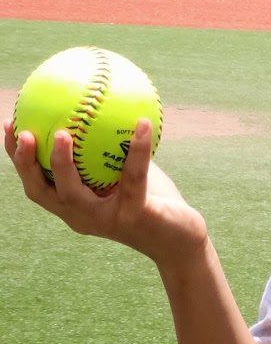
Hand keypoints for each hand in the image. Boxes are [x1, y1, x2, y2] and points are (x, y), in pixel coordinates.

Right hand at [4, 116, 206, 268]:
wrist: (181, 241)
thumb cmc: (154, 201)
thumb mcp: (128, 172)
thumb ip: (113, 148)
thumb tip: (103, 101)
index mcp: (74, 206)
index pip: (37, 183)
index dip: (19, 158)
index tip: (11, 124)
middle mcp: (82, 216)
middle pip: (42, 192)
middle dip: (27, 164)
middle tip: (24, 132)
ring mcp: (106, 219)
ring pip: (74, 193)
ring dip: (63, 163)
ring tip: (62, 133)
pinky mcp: (134, 216)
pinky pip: (133, 178)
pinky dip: (137, 150)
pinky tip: (142, 122)